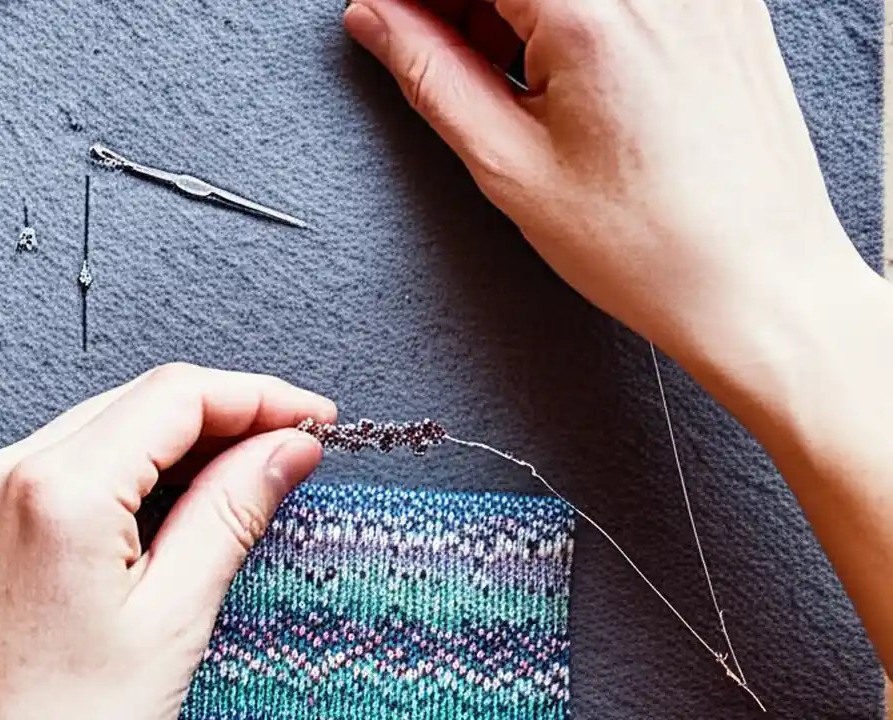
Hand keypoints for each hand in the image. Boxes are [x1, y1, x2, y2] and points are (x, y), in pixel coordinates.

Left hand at [0, 364, 335, 719]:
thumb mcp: (171, 619)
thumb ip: (231, 513)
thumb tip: (285, 448)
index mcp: (55, 492)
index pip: (175, 396)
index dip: (256, 396)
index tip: (309, 417)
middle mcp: (1, 476)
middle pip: (135, 403)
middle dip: (220, 415)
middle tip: (288, 446)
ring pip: (96, 427)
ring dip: (171, 440)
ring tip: (237, 476)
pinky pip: (55, 463)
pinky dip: (118, 468)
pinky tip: (163, 500)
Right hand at [343, 0, 877, 388]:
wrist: (761, 284)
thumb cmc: (649, 247)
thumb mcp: (510, 166)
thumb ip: (432, 74)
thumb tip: (377, 19)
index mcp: (594, 11)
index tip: (388, 13)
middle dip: (467, 3)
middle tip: (436, 46)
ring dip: (519, 7)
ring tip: (509, 76)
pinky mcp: (731, 4)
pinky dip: (580, 11)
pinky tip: (562, 64)